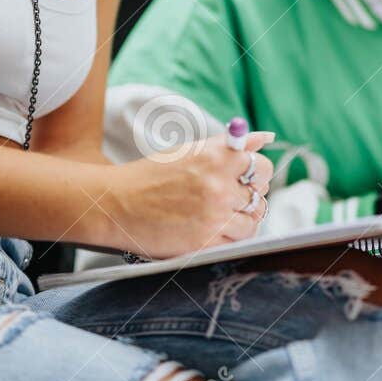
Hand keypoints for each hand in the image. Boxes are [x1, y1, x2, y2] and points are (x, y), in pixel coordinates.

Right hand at [103, 131, 276, 258]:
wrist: (115, 204)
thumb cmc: (151, 175)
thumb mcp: (190, 150)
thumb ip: (230, 145)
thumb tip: (266, 138)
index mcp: (217, 157)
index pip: (261, 166)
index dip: (257, 174)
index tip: (246, 179)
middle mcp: (219, 185)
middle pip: (260, 196)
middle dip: (250, 197)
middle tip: (232, 199)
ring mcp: (214, 216)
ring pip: (252, 222)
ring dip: (242, 220)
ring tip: (220, 216)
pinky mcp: (205, 242)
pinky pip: (236, 242)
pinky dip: (229, 238)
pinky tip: (211, 229)